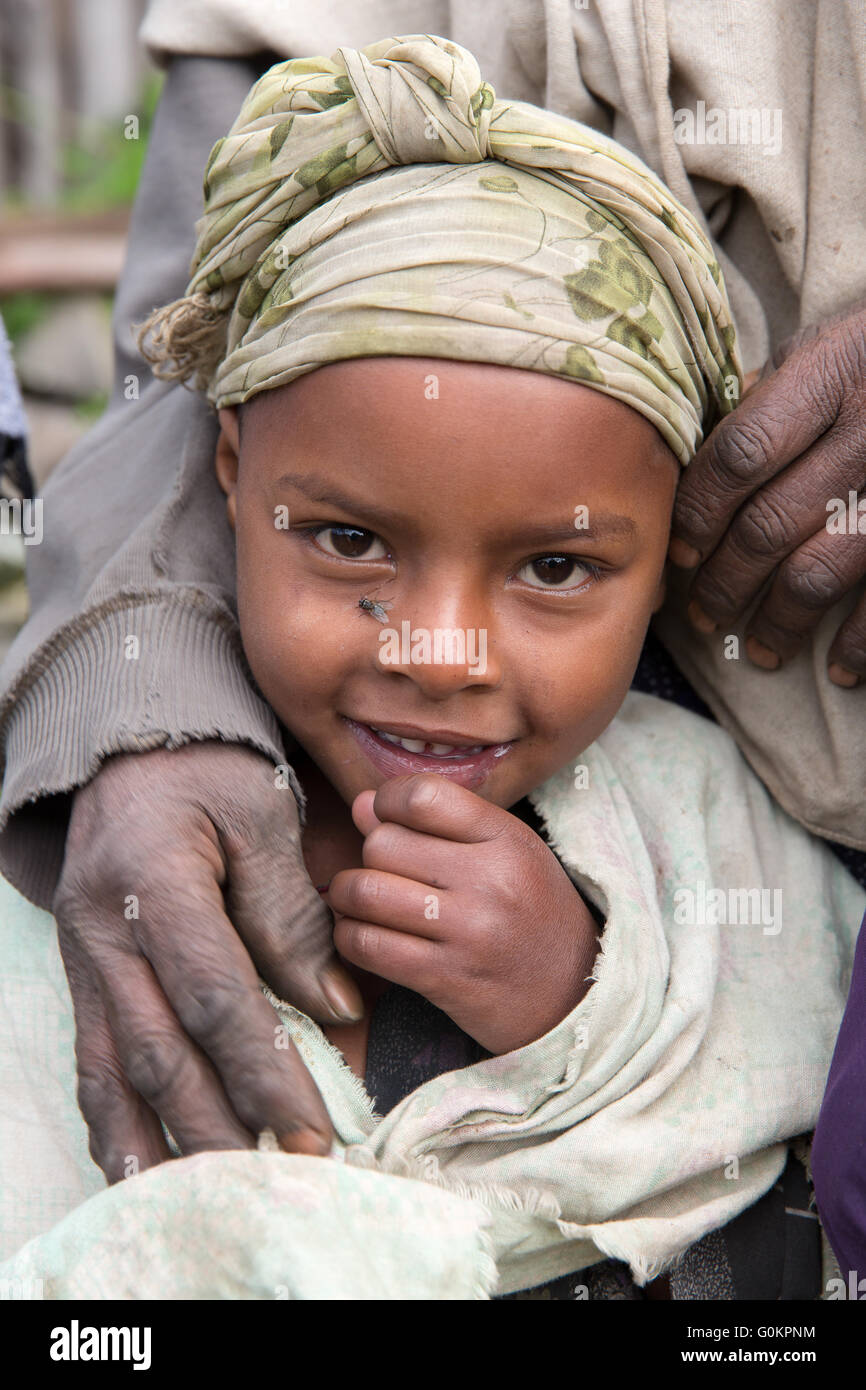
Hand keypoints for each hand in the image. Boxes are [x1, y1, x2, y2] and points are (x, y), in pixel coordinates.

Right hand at [53, 740, 363, 1181]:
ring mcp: (83, 957)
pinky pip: (92, 1058)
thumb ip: (293, 915)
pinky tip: (139, 1163)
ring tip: (205, 1200)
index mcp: (153, 880)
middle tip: (284, 1173)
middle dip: (224, 1121)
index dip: (264, 1068)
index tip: (312, 1126)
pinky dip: (115, 1119)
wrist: (130, 747)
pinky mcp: (83, 974)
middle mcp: (103, 930)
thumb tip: (338, 1009)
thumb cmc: (207, 771)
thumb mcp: (261, 819)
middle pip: (162, 1049)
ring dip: (160, 1142)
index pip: (216, 995)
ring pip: (115, 1068)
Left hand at [327, 775, 599, 1054]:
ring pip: (366, 891)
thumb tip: (362, 804)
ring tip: (358, 899)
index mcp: (508, 838)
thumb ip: (437, 824)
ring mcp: (468, 932)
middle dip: (370, 855)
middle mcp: (490, 880)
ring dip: (347, 895)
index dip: (388, 801)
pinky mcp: (445, 979)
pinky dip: (349, 937)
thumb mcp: (506, 853)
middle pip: (384, 844)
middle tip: (385, 870)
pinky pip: (367, 946)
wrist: (576, 994)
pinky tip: (362, 934)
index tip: (387, 817)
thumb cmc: (533, 912)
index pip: (422, 796)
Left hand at [667, 300, 865, 684]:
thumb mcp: (822, 347)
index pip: (738, 457)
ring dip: (778, 622)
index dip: (698, 513)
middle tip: (701, 614)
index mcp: (828, 376)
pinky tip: (839, 669)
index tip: (678, 552)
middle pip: (768, 526)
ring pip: (818, 573)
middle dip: (723, 582)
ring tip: (756, 648)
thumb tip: (695, 470)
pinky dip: (860, 642)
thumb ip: (763, 399)